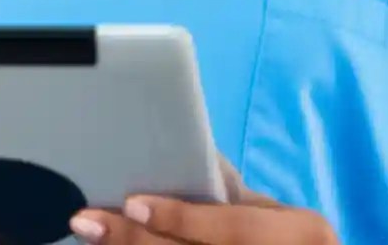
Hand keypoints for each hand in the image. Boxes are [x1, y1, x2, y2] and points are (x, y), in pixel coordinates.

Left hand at [69, 159, 337, 244]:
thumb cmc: (286, 238)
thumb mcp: (273, 213)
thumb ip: (231, 191)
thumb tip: (173, 152)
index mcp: (300, 233)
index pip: (233, 227)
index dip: (180, 218)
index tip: (133, 204)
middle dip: (135, 242)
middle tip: (87, 223)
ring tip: (90, 237)